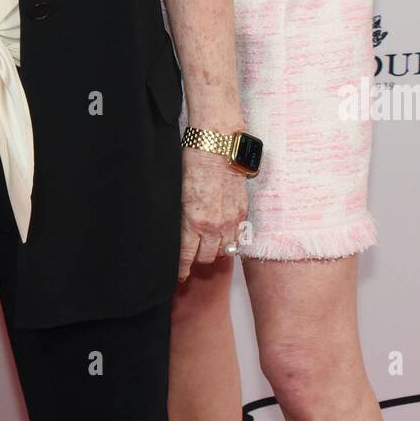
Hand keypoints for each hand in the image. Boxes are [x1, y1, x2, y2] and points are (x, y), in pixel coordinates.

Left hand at [178, 143, 248, 280]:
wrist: (217, 146)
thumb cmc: (193, 162)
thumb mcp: (177, 193)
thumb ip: (179, 216)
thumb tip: (177, 231)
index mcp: (192, 222)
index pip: (186, 256)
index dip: (182, 269)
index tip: (180, 275)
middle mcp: (212, 226)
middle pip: (206, 256)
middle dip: (198, 258)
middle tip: (193, 255)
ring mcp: (230, 220)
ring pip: (224, 250)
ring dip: (216, 250)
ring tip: (209, 246)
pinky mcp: (242, 211)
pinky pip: (238, 237)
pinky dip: (231, 240)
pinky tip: (224, 236)